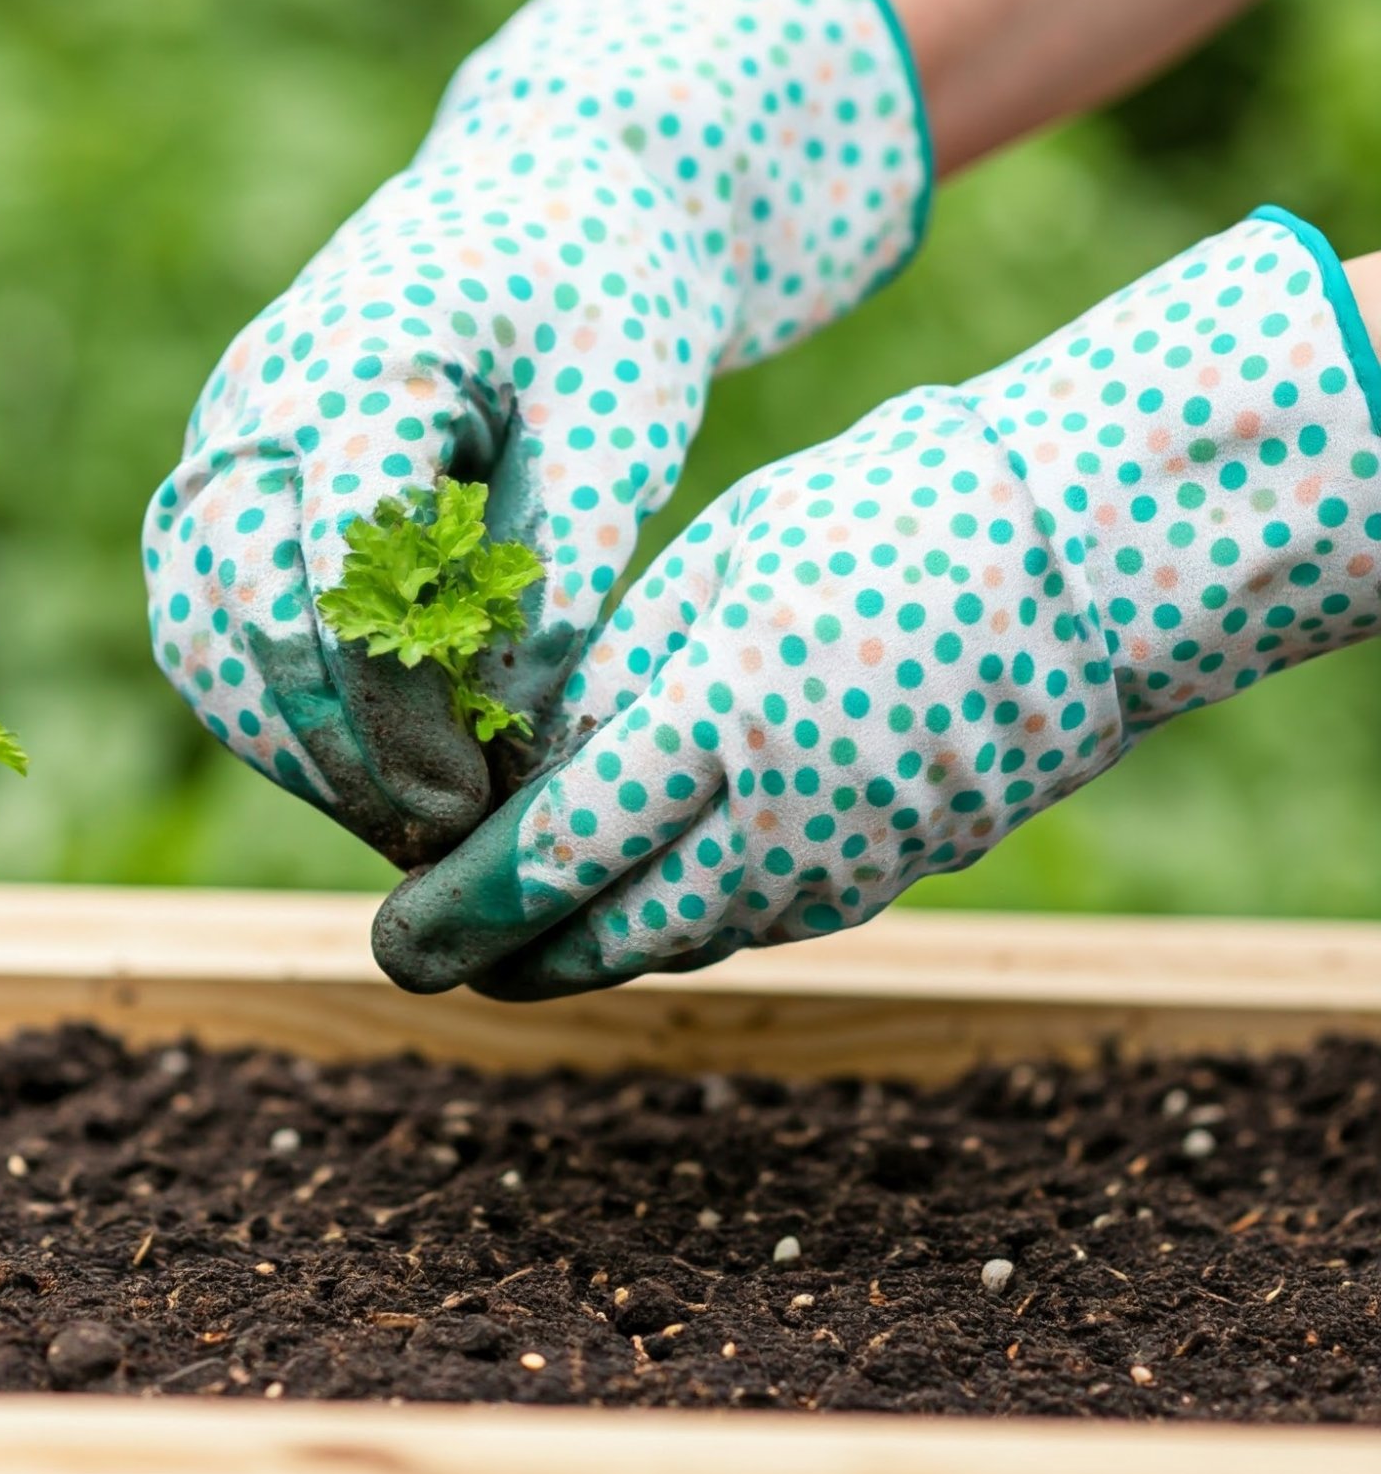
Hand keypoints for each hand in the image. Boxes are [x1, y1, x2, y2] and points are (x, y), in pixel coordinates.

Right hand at [145, 0, 928, 865]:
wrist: (546, 190)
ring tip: (405, 823)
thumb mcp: (622, 410)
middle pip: (249, 622)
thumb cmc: (604, 289)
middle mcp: (258, 400)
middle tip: (446, 842)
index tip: (483, 809)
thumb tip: (515, 738)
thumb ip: (563, 564)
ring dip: (291, 749)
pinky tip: (362, 762)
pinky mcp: (225, 474)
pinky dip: (266, 706)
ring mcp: (223, 435)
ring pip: (200, 637)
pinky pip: (203, 617)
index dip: (403, 717)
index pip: (342, 580)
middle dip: (344, 756)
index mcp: (361, 362)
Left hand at [377, 208, 1380, 990]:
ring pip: (681, 942)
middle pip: (613, 934)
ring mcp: (852, 860)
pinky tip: (620, 907)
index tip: (392, 938)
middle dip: (505, 959)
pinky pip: (751, 922)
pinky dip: (670, 926)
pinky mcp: (893, 874)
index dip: (466, 908)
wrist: (1082, 556)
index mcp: (730, 713)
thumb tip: (525, 771)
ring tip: (502, 943)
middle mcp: (789, 815)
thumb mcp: (720, 560)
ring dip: (584, 952)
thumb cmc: (884, 513)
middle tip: (421, 957)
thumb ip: (618, 674)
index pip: (563, 848)